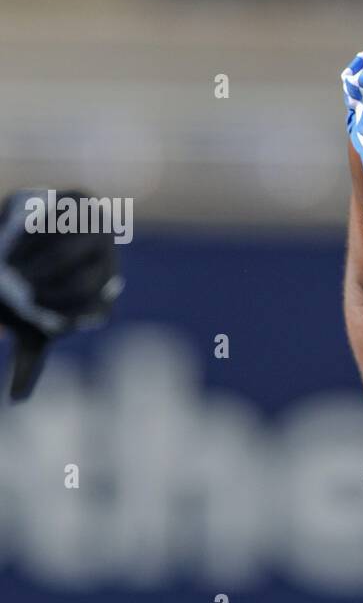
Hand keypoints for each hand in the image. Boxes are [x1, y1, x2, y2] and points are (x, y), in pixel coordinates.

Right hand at [0, 189, 122, 399]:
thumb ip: (28, 365)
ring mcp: (98, 229)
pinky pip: (57, 218)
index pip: (93, 310)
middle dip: (45, 289)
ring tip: (12, 269)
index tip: (39, 310)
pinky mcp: (79, 200)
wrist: (25, 234)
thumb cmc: (31, 290)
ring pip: (69, 251)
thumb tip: (16, 402)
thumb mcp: (31, 328)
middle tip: (20, 290)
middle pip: (81, 282)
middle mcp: (110, 261)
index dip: (65, 313)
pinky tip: (13, 242)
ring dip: (37, 263)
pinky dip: (32, 234)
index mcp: (104, 295)